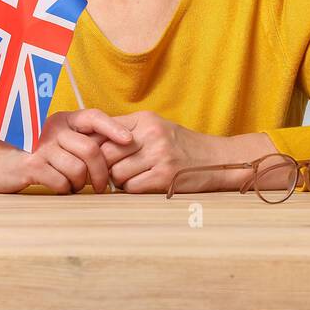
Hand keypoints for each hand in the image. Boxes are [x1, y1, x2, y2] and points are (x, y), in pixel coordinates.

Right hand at [19, 109, 134, 193]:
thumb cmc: (37, 154)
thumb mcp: (60, 141)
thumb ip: (83, 142)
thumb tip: (118, 152)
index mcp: (64, 120)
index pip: (94, 117)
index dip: (113, 128)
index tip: (129, 141)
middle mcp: (53, 129)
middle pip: (91, 150)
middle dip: (101, 173)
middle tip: (101, 186)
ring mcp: (41, 146)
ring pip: (77, 169)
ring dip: (81, 184)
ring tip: (75, 186)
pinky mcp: (31, 165)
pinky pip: (61, 181)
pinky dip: (65, 189)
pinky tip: (61, 187)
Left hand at [104, 111, 219, 193]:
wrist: (217, 159)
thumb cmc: (182, 145)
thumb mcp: (157, 128)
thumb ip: (128, 132)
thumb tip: (92, 144)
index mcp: (146, 120)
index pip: (105, 131)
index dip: (96, 147)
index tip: (96, 157)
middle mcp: (152, 135)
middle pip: (107, 154)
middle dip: (106, 166)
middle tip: (112, 172)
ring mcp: (159, 156)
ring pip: (117, 174)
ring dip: (120, 181)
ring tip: (132, 177)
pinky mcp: (165, 176)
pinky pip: (132, 188)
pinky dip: (133, 189)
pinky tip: (144, 184)